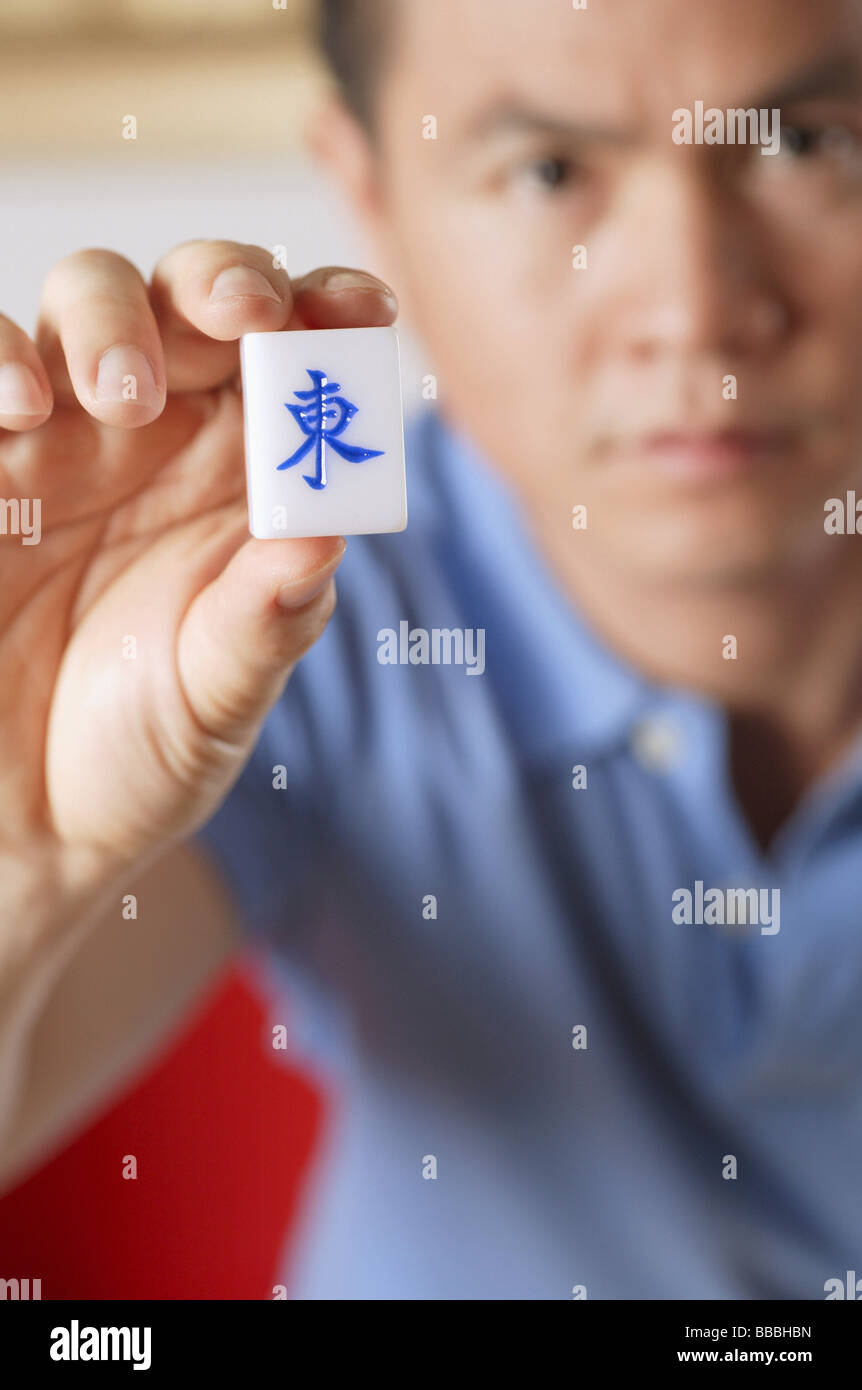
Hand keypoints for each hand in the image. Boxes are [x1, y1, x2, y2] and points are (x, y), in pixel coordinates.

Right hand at [0, 240, 396, 904]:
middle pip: (188, 300)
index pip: (291, 363)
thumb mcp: (217, 701)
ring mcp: (57, 445)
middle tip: (247, 316)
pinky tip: (21, 409)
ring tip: (125, 394)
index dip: (328, 316)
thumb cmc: (137, 758)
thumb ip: (266, 625)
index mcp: (239, 483)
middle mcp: (154, 442)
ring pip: (82, 306)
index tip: (362, 312)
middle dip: (222, 282)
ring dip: (112, 319)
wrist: (24, 829)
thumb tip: (327, 541)